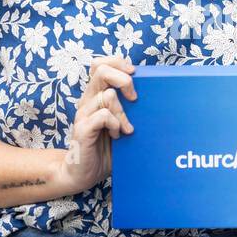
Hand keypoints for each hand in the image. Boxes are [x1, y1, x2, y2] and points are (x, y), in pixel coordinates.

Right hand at [50, 54, 137, 194]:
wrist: (82, 173)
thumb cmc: (105, 149)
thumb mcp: (120, 124)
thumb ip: (128, 109)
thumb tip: (155, 95)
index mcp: (95, 96)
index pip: (100, 64)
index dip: (117, 62)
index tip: (133, 74)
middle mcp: (87, 101)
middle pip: (101, 70)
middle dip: (123, 80)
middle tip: (134, 99)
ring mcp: (83, 114)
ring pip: (107, 95)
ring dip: (123, 112)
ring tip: (127, 129)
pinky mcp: (82, 129)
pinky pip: (102, 115)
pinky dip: (115, 124)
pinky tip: (117, 136)